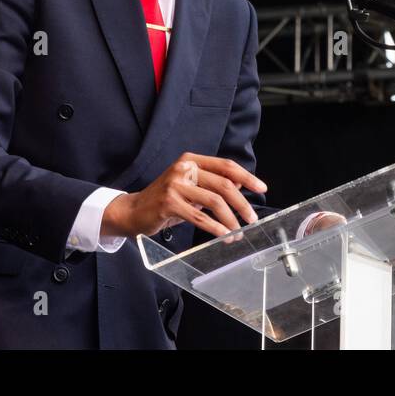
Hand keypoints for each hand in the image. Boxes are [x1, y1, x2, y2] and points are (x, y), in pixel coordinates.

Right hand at [102, 153, 267, 240]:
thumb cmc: (167, 200)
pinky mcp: (169, 203)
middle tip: (253, 218)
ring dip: (231, 219)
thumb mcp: (191, 187)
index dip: (247, 177)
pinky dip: (216, 227)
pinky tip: (224, 235)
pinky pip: (199, 216)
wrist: (132, 211)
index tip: (262, 188)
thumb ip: (213, 185)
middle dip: (242, 203)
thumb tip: (242, 186)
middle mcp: (184, 169)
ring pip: (214, 201)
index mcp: (191, 160)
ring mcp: (175, 184)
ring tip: (239, 231)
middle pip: (224, 184)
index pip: (226, 166)